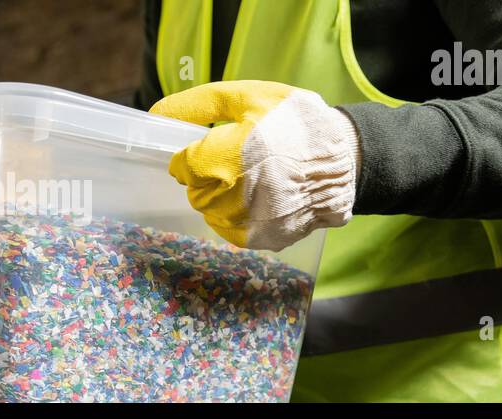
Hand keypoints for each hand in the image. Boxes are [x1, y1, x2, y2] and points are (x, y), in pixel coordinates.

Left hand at [150, 81, 358, 250]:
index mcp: (231, 155)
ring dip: (219, 196)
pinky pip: (228, 230)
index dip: (195, 155)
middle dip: (207, 175)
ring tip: (249, 179)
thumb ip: (198, 104)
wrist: (346, 160)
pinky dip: (235, 215)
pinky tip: (258, 198)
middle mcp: (237, 194)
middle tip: (236, 162)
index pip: (184, 166)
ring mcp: (250, 221)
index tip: (212, 148)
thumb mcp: (250, 97)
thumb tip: (156, 114)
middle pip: (195, 190)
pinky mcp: (262, 238)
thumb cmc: (295, 123)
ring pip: (208, 211)